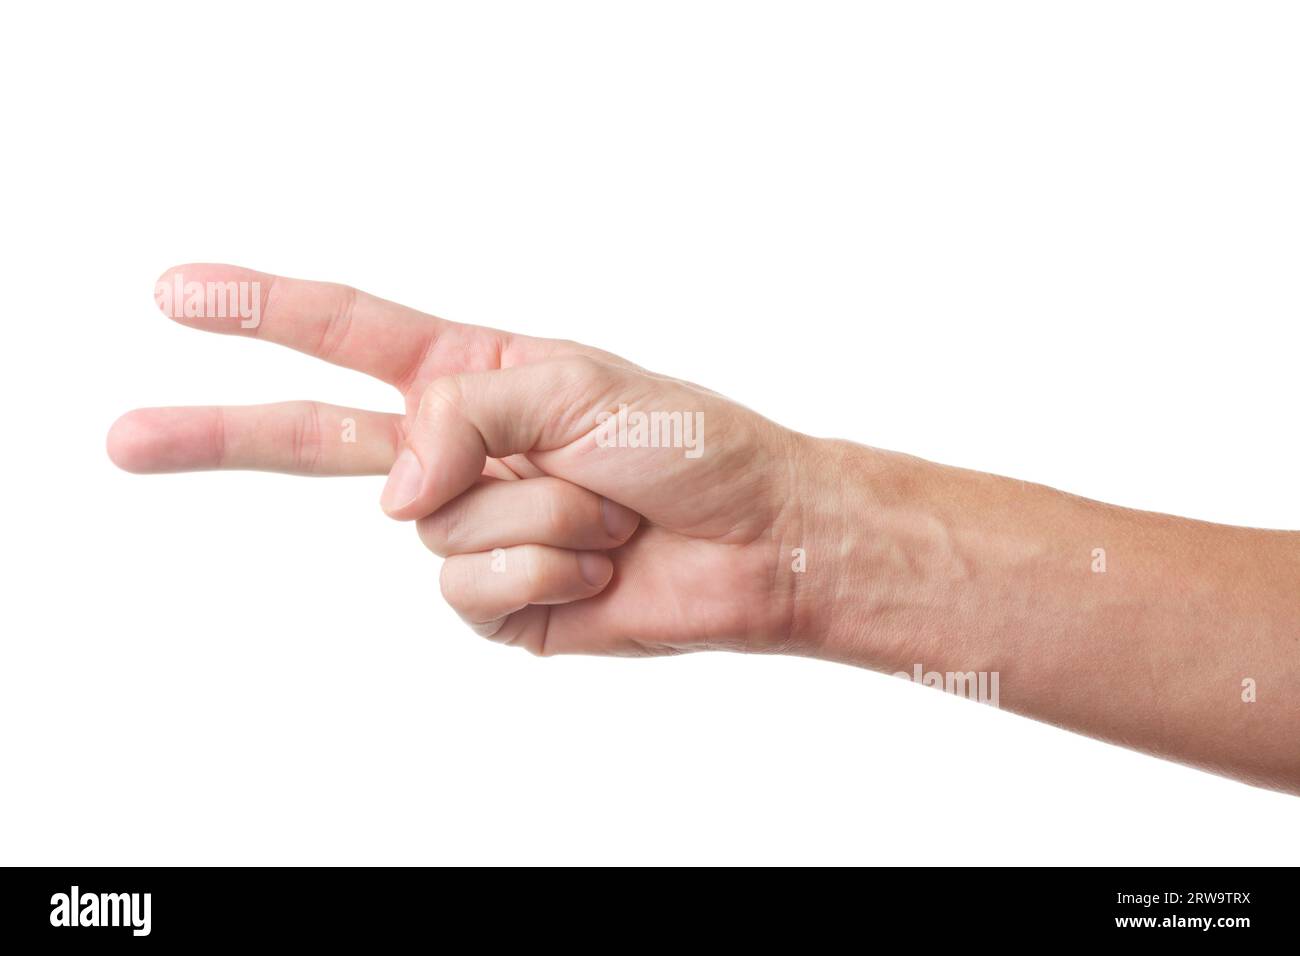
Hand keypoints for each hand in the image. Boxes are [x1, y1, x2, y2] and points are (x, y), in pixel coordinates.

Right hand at [109, 265, 818, 656]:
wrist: (756, 539)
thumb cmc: (685, 445)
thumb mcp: (572, 384)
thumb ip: (461, 411)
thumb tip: (390, 491)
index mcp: (474, 380)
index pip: (348, 335)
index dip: (263, 311)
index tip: (179, 295)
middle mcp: (462, 454)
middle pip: (312, 442)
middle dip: (221, 436)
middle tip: (125, 438)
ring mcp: (474, 530)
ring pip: (435, 526)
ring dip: (538, 515)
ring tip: (602, 509)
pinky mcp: (500, 603)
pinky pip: (474, 589)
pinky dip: (544, 571)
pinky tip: (593, 562)